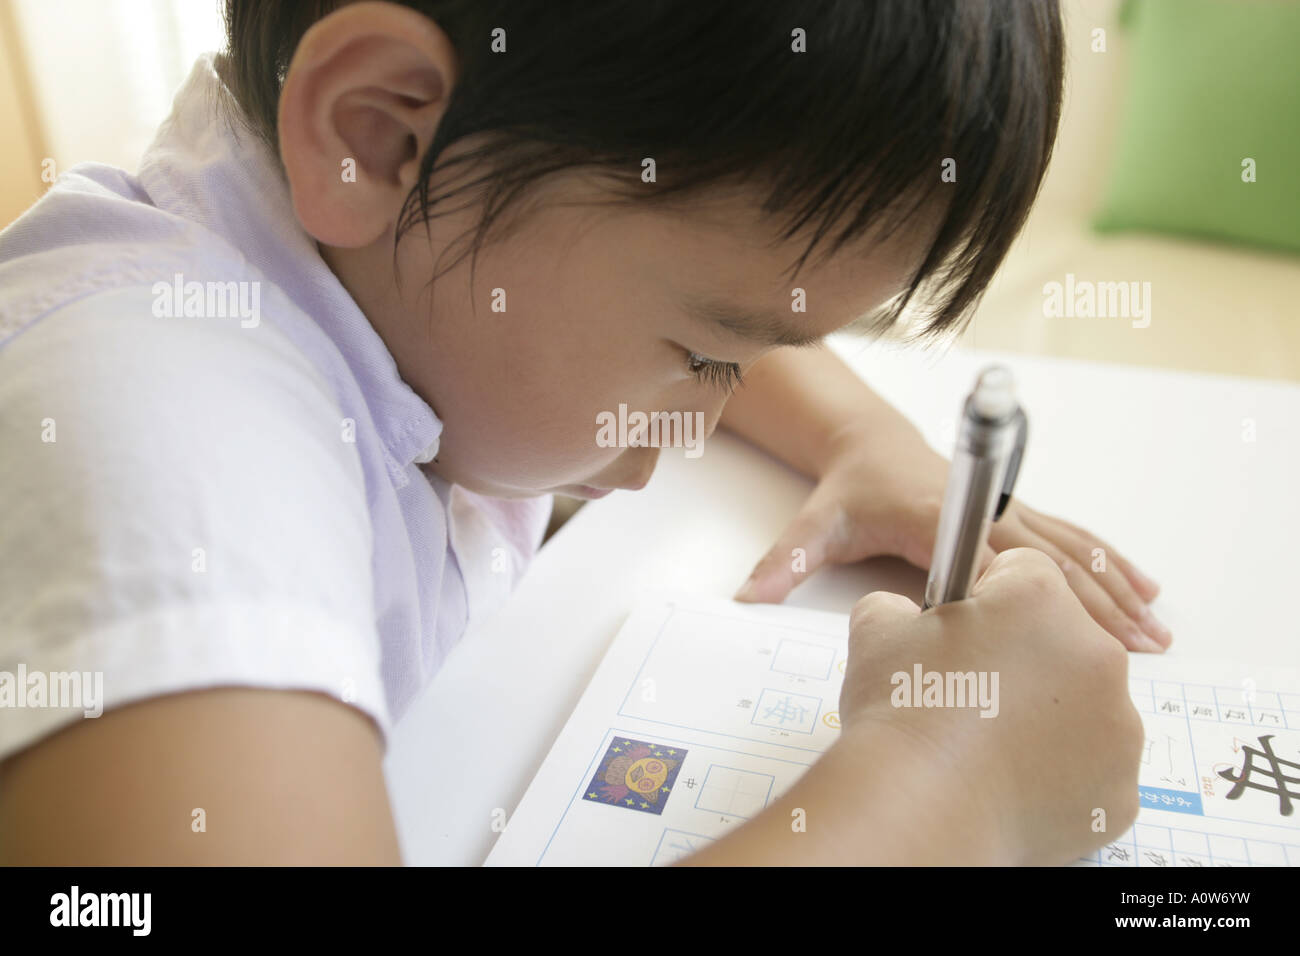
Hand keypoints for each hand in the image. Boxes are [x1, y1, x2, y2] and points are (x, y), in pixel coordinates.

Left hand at [733, 419, 1170, 651]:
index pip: (990, 559)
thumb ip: (784, 559)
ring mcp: (1006, 510)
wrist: (867, 443)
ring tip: (1155, 626)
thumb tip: (747, 594)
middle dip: (1093, 602)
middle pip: (1046, 560)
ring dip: (1113, 586)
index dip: (1029, 593)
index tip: (1067, 630)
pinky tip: (1142, 586)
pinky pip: (1070, 537)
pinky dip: (1107, 562)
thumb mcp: (815, 522)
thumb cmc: (847, 488)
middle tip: (1134, 646)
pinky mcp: (1016, 513)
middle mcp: (981, 510)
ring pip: (1069, 550)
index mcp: (937, 515)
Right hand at [836, 549, 1144, 864]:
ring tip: (986, 743)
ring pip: (1085, 706)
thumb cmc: (901, 710)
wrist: (917, 804)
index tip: (962, 632)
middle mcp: (1097, 653)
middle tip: (970, 693)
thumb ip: (902, 605)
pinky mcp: (1119, 790)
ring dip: (1047, 717)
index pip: (1023, 573)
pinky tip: (1009, 780)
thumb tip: (907, 616)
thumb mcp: (878, 627)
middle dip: (1023, 659)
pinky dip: (1059, 775)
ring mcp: (1118, 726)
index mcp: (1041, 599)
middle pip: (1062, 640)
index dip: (986, 601)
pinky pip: (1092, 770)